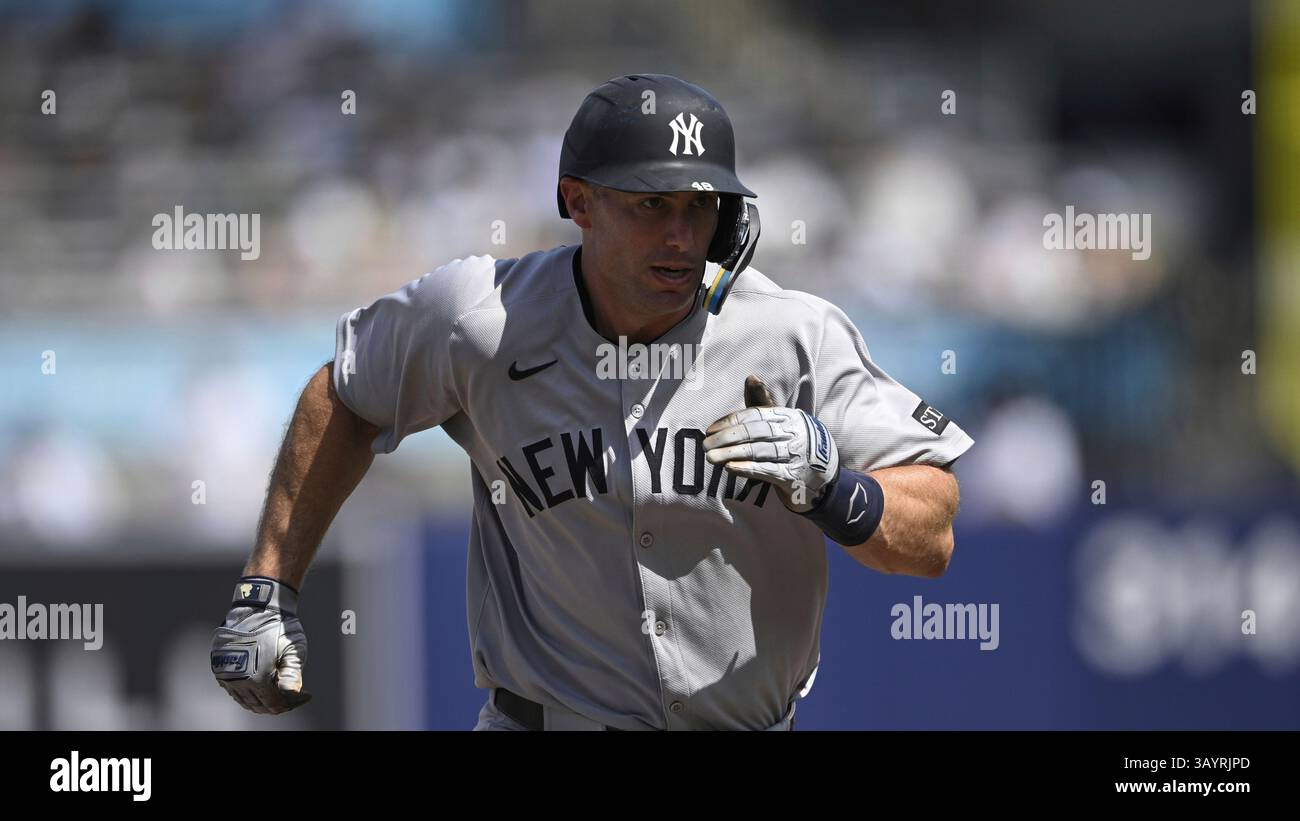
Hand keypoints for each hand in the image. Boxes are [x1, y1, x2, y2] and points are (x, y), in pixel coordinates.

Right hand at [210, 577, 311, 714]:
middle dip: (279, 703)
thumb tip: (292, 694)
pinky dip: (247, 690)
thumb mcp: (293, 649)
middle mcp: (238, 680)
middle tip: (294, 695)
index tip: (308, 694)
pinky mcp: (219, 666)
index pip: (275, 704)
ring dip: (262, 699)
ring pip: (244, 699)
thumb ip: (293, 674)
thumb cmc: (280, 626)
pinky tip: (261, 685)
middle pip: (259, 705)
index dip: (293, 703)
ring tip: (279, 691)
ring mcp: (225, 674)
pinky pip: (233, 688)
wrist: (258, 605)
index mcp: (257, 679)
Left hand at [703, 375, 839, 512]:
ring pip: (759, 451)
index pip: (755, 415)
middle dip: (727, 438)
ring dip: (732, 454)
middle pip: (755, 433)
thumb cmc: (791, 440)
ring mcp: (794, 454)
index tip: (710, 430)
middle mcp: (792, 433)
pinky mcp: (793, 475)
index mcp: (787, 416)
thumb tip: (751, 377)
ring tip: (711, 458)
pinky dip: (748, 468)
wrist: (822, 471)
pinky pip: (767, 470)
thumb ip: (761, 401)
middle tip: (705, 445)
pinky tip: (730, 468)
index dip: (731, 422)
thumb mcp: (780, 420)